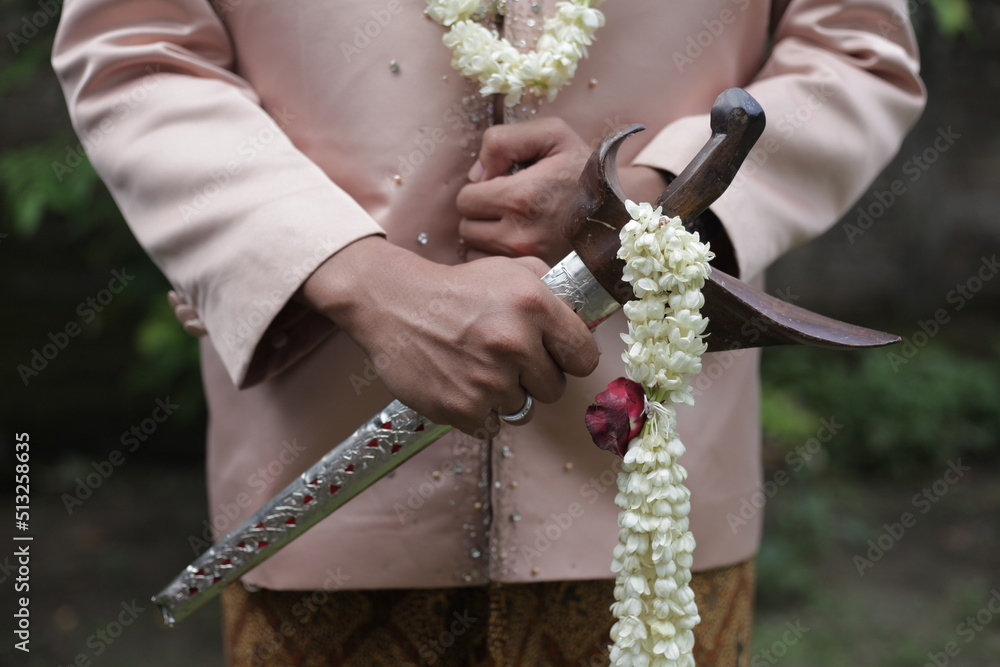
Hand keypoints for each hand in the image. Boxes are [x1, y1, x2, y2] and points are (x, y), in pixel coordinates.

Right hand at [298, 236, 599, 435]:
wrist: (392, 304)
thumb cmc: (454, 288)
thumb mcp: (506, 271)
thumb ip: (550, 289)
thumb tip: (583, 316)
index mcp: (534, 305)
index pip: (584, 357)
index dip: (570, 358)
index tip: (555, 356)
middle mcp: (515, 343)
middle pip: (555, 389)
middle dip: (535, 377)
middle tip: (507, 359)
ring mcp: (489, 380)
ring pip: (523, 408)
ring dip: (505, 394)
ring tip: (478, 367)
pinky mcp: (463, 408)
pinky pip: (493, 426)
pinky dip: (479, 412)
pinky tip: (462, 384)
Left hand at [456, 117, 671, 265]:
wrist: (622, 212)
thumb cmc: (582, 170)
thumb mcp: (551, 135)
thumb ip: (503, 141)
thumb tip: (475, 175)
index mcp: (522, 197)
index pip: (466, 199)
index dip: (481, 188)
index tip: (504, 185)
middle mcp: (520, 235)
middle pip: (466, 227)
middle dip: (481, 214)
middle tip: (509, 206)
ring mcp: (526, 261)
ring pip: (475, 250)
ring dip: (487, 237)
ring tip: (515, 224)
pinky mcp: (533, 277)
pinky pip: (493, 269)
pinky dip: (498, 257)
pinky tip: (519, 243)